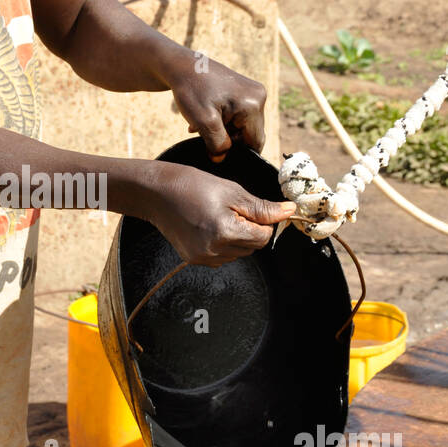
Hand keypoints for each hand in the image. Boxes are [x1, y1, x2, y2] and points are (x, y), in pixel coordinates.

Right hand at [147, 162, 297, 267]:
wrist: (157, 194)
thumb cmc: (193, 186)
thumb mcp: (232, 192)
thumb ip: (263, 208)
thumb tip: (289, 212)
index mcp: (227, 232)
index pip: (264, 237)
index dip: (263, 221)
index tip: (251, 209)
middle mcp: (215, 251)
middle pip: (252, 247)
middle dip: (250, 230)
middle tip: (232, 210)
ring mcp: (204, 258)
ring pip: (238, 253)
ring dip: (237, 239)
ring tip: (218, 217)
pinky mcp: (194, 260)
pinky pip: (222, 257)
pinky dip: (223, 245)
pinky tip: (209, 228)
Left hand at [165, 50, 267, 161]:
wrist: (181, 66)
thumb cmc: (191, 90)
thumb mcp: (203, 122)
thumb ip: (216, 144)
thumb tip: (221, 160)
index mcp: (252, 106)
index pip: (255, 143)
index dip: (238, 152)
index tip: (217, 150)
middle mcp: (259, 97)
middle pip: (250, 134)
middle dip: (229, 139)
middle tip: (206, 134)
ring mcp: (254, 92)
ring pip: (244, 125)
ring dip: (225, 131)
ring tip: (203, 125)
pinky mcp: (245, 90)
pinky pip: (240, 115)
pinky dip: (225, 121)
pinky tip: (207, 119)